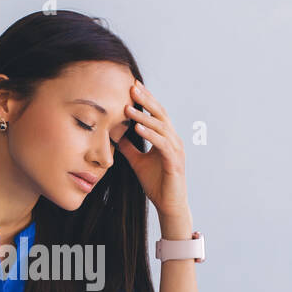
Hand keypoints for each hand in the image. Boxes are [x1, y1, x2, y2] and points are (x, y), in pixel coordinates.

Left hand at [118, 80, 189, 219]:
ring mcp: (175, 150)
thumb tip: (115, 135)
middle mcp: (174, 140)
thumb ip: (129, 148)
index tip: (132, 86)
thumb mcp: (138, 162)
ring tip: (128, 108)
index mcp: (166, 138)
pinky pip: (162, 144)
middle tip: (132, 87)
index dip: (145, 99)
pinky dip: (149, 135)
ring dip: (144, 117)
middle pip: (160, 114)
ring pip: (160, 127)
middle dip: (146, 100)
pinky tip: (137, 128)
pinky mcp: (174, 162)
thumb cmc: (156, 183)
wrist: (169, 205)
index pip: (156, 113)